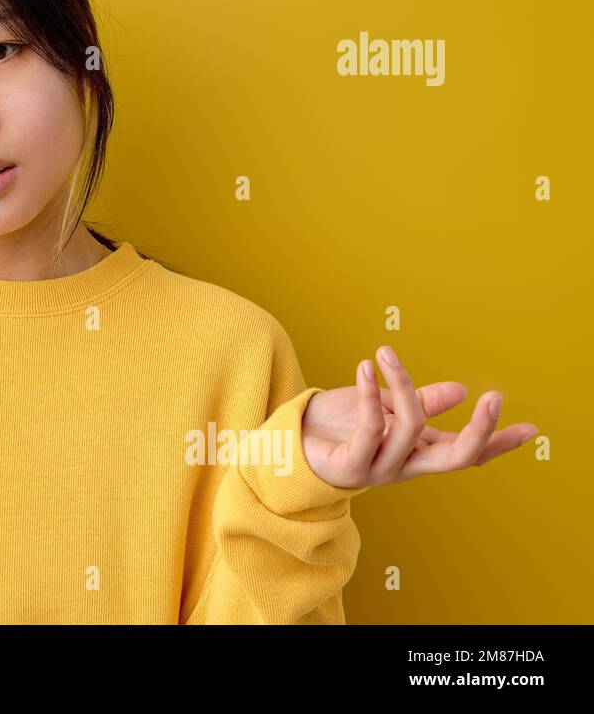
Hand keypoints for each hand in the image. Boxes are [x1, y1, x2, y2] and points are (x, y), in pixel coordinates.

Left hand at [300, 345, 537, 487]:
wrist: (290, 440)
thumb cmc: (337, 425)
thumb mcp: (385, 407)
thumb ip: (420, 403)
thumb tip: (459, 391)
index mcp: (418, 454)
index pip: (466, 452)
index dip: (498, 442)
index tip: (531, 428)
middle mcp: (405, 465)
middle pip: (455, 457)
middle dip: (479, 429)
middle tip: (495, 396)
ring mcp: (380, 469)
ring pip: (411, 429)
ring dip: (402, 385)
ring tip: (385, 353)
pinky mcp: (351, 465)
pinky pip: (370, 427)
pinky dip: (371, 394)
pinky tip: (366, 368)